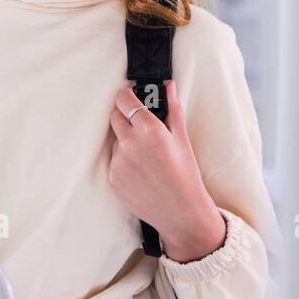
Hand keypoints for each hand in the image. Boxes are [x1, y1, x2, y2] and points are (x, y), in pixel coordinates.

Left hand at [107, 80, 225, 262]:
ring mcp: (119, 162)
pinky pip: (113, 160)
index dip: (126, 95)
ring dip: (125, 140)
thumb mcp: (182, 140)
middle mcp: (130, 144)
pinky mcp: (112, 177)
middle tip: (140, 124)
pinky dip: (123, 160)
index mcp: (150, 131)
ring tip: (146, 155)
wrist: (180, 212)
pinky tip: (141, 170)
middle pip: (115, 117)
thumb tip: (169, 87)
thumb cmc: (186, 175)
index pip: (124, 100)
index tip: (129, 95)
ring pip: (115, 140)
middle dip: (125, 116)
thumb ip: (173, 110)